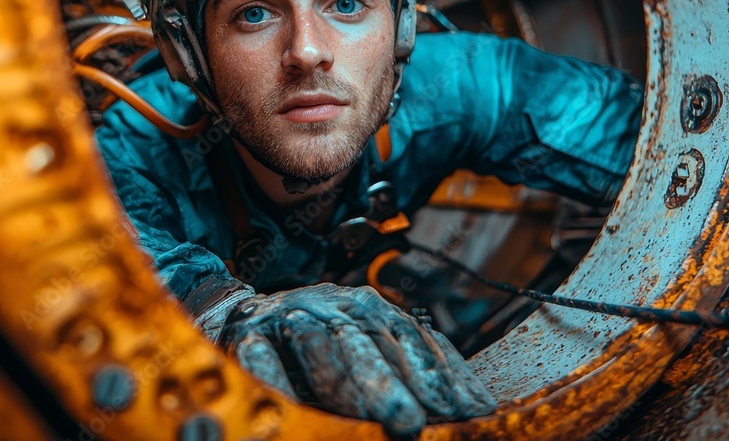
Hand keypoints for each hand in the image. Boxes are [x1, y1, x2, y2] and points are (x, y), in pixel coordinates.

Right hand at [217, 283, 494, 435]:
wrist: (253, 316)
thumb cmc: (329, 343)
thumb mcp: (377, 348)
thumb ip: (419, 373)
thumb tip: (479, 410)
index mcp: (372, 309)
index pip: (411, 338)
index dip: (436, 374)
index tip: (461, 412)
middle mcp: (335, 305)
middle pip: (366, 340)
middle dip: (391, 382)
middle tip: (410, 423)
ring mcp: (291, 316)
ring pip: (317, 342)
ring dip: (339, 381)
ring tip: (357, 416)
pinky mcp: (249, 335)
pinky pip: (260, 357)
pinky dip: (272, 378)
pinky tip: (285, 400)